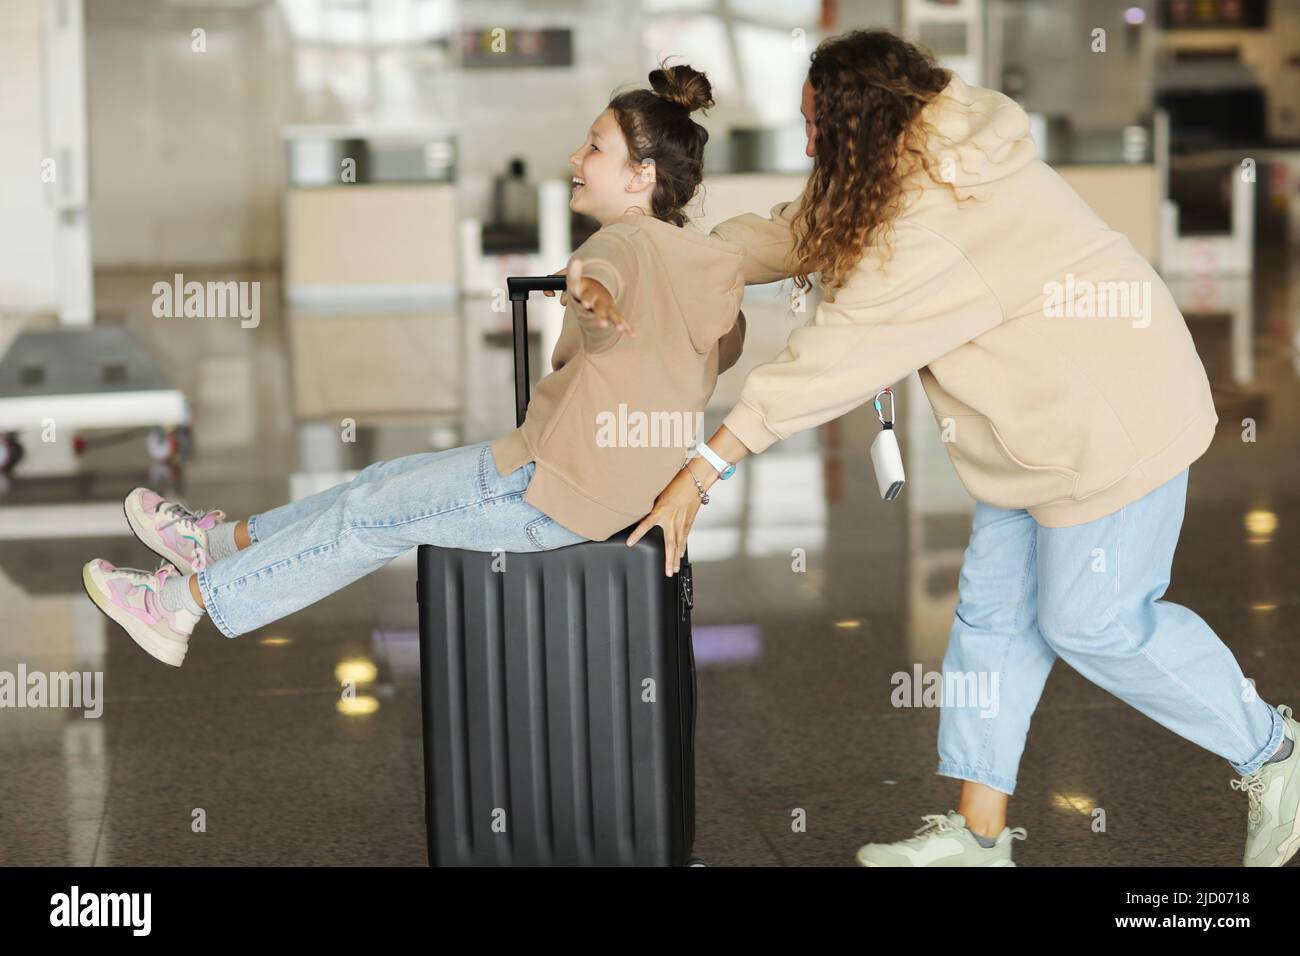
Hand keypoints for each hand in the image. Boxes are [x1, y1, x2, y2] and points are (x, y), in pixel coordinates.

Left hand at [554, 258, 635, 336]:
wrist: (598, 281)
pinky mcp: (613, 312)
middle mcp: (600, 298)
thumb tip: (547, 293)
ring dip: (616, 321)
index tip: (585, 304)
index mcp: (589, 290)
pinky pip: (621, 319)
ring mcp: (608, 305)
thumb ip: (554, 285)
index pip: (587, 295)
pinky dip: (627, 326)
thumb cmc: (581, 284)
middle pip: (601, 307)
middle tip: (601, 324)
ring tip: (618, 329)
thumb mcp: (568, 282)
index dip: (586, 300)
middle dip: (601, 315)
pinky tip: (632, 334)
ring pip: (613, 313)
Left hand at [627, 460, 709, 575]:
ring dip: (676, 558)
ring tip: (674, 569)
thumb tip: (640, 508)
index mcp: (661, 510)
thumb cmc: (677, 481)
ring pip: (678, 544)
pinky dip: (682, 547)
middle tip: (667, 572)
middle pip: (669, 544)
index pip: (646, 524)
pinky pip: (684, 537)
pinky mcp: (688, 521)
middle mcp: (671, 519)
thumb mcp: (659, 491)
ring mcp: (681, 522)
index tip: (629, 543)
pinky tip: (680, 554)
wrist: (696, 480)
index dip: (637, 534)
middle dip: (668, 560)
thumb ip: (651, 503)